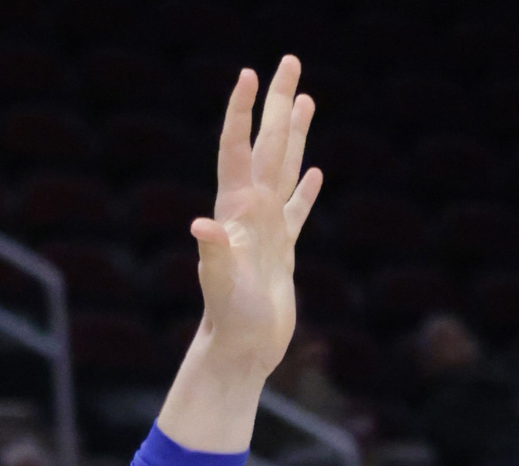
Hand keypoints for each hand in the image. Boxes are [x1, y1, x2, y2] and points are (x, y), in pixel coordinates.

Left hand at [191, 57, 320, 376]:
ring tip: (306, 99)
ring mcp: (267, 229)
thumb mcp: (222, 284)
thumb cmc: (229, 320)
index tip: (250, 73)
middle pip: (268, 144)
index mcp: (235, 209)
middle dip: (278, 103)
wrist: (241, 351)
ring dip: (294, 134)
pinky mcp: (283, 251)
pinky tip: (316, 172)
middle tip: (290, 61)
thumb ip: (214, 252)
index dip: (242, 111)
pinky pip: (297, 211)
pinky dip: (307, 190)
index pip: (237, 148)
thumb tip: (202, 227)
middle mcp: (250, 211)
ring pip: (285, 168)